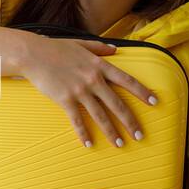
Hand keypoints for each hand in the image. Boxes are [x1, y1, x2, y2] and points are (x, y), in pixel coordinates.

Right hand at [17, 34, 157, 147]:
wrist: (33, 54)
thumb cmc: (56, 48)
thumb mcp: (81, 44)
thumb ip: (100, 48)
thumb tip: (114, 50)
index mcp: (99, 65)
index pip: (127, 81)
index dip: (142, 92)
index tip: (155, 102)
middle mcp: (93, 79)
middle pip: (117, 104)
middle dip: (130, 121)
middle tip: (140, 135)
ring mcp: (79, 91)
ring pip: (100, 115)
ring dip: (111, 132)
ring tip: (120, 144)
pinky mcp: (65, 99)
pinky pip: (77, 120)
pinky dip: (83, 133)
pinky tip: (89, 144)